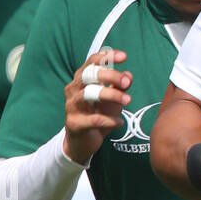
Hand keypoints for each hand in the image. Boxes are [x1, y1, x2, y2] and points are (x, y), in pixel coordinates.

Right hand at [63, 49, 132, 165]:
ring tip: (128, 100)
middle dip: (110, 75)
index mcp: (81, 80)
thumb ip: (119, 86)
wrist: (81, 142)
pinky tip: (120, 122)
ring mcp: (72, 106)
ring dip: (111, 95)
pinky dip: (110, 120)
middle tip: (127, 82)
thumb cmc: (96, 115)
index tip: (124, 56)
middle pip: (89, 75)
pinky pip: (94, 119)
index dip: (106, 56)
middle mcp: (73, 90)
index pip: (91, 62)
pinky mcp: (74, 124)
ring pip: (89, 94)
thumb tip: (129, 75)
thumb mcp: (111, 99)